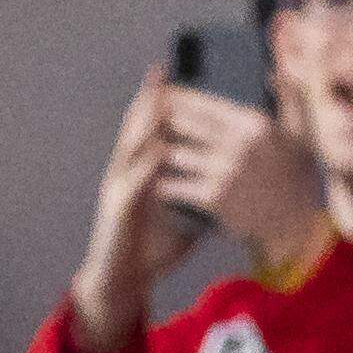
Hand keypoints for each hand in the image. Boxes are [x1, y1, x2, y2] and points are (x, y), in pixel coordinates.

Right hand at [70, 74, 201, 352]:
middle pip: (137, 127)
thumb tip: (236, 180)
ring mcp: (119, 189)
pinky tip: (158, 149)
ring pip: (130, 146)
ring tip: (157, 96)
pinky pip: (132, 181)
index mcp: (141, 170)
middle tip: (165, 70)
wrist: (123, 282)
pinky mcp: (117, 210)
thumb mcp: (185, 216)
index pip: (152, 128)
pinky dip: (145, 164)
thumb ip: (204, 193)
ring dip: (142, 121)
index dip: (163, 102)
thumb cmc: (153, 249)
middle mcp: (127, 173)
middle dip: (150, 99)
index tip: (182, 76)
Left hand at [153, 84, 330, 270]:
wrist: (294, 226)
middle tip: (143, 115)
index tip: (162, 93)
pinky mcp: (214, 198)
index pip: (207, 104)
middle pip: (187, 125)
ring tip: (142, 148)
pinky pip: (178, 187)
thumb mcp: (301, 132)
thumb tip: (274, 70)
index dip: (181, 97)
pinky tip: (151, 182)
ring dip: (159, 151)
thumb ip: (289, 96)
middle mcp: (238, 144)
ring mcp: (224, 171)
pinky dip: (163, 185)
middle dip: (162, 118)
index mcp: (254, 124)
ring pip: (178, 155)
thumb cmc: (297, 178)